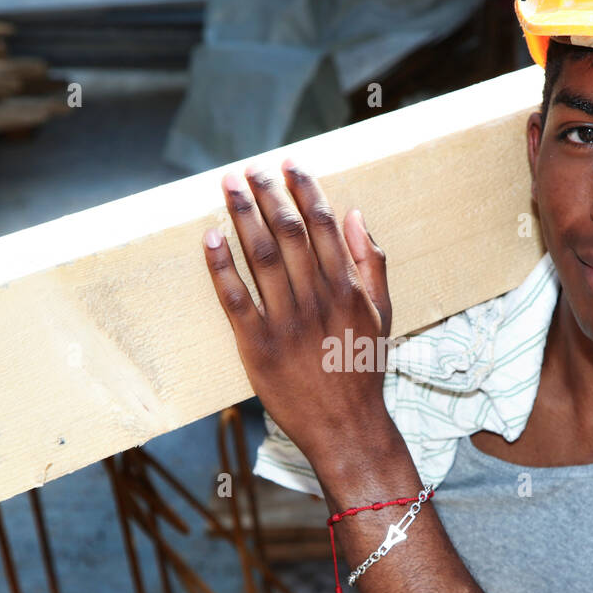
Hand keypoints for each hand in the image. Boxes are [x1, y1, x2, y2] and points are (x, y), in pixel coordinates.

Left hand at [203, 159, 393, 466]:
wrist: (347, 427)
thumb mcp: (382, 315)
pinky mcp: (258, 347)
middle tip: (250, 167)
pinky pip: (235, 299)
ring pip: (260, 257)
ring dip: (242, 216)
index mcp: (348, 290)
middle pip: (288, 233)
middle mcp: (317, 301)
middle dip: (268, 193)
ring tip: (228, 186)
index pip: (323, 225)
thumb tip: (355, 215)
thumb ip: (371, 264)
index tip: (289, 164)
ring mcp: (286, 324)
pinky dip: (220, 266)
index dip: (304, 189)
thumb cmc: (363, 369)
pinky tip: (210, 237)